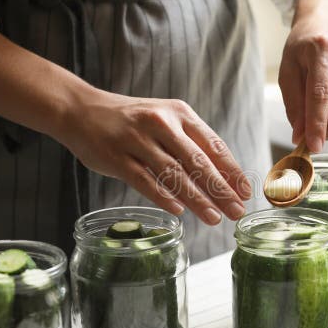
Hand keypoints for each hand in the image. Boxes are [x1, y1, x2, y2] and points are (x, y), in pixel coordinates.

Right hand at [60, 91, 251, 224]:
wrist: (81, 109)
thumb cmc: (132, 120)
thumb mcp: (166, 120)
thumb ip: (191, 144)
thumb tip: (224, 179)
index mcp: (180, 113)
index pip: (214, 145)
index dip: (232, 171)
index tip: (246, 192)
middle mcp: (161, 123)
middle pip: (198, 161)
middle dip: (221, 189)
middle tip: (237, 211)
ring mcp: (137, 140)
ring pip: (173, 173)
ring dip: (197, 198)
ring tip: (214, 218)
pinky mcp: (116, 157)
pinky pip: (144, 180)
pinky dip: (162, 196)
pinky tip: (179, 210)